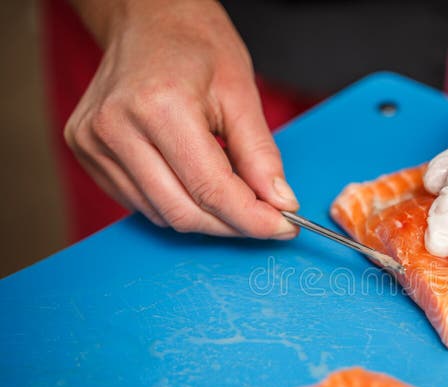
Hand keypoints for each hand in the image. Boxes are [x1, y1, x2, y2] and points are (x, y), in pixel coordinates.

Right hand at [65, 0, 298, 237]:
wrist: (147, 20)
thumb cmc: (195, 46)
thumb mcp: (242, 93)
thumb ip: (260, 155)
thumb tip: (279, 204)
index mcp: (159, 107)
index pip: (211, 189)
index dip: (252, 218)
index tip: (283, 226)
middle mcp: (116, 128)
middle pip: (184, 211)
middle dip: (232, 224)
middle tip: (266, 218)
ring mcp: (93, 143)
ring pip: (162, 214)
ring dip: (206, 218)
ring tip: (234, 195)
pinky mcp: (86, 153)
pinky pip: (140, 202)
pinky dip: (177, 204)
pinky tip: (196, 183)